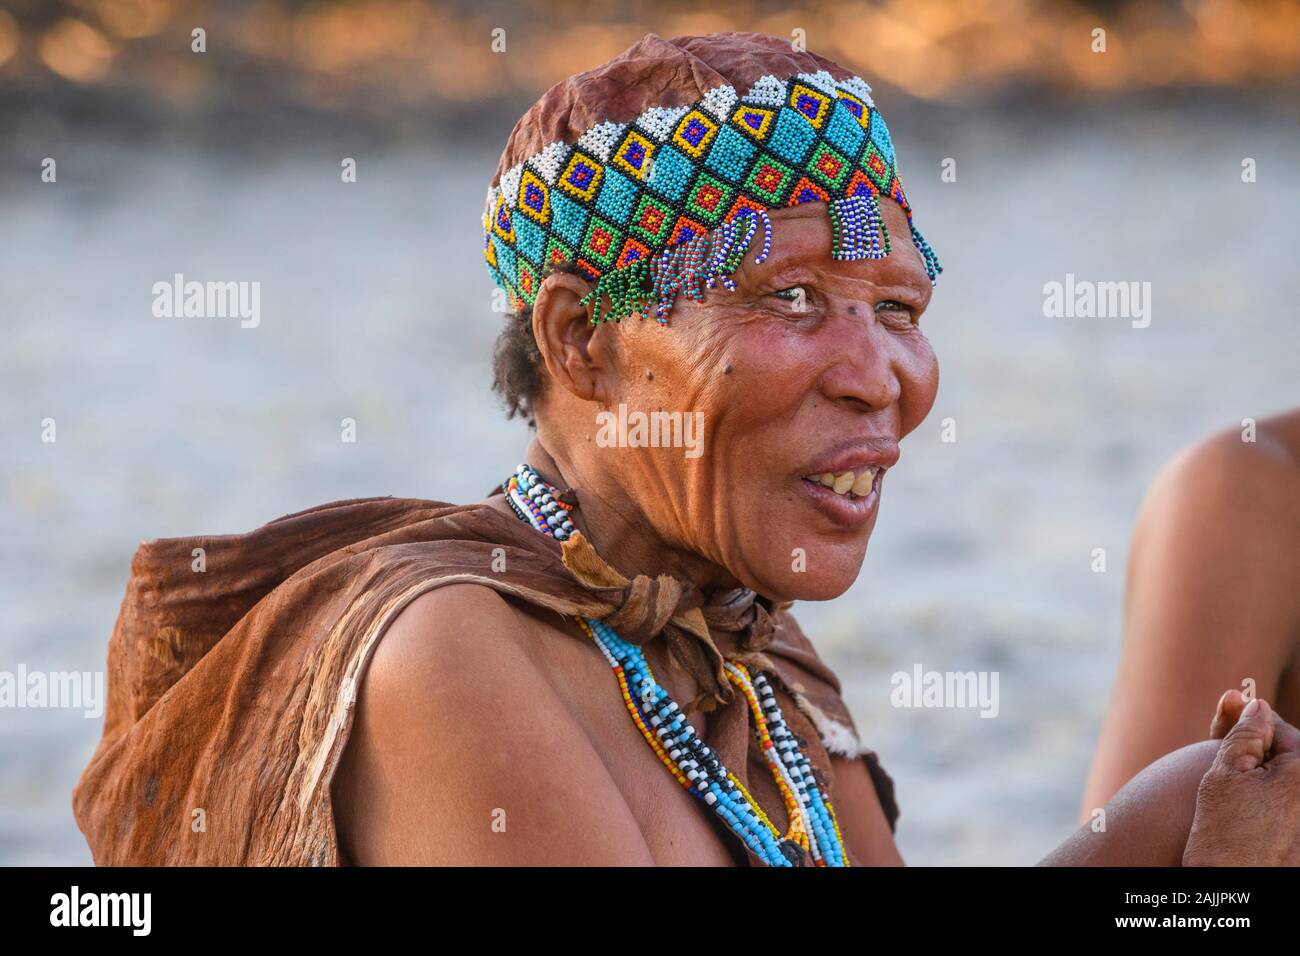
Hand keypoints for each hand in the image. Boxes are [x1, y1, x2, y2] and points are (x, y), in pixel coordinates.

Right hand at [1183, 697, 1299, 864]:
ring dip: (1266, 782)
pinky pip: (1290, 808)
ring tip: (1237, 804)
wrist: (1235, 888)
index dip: (1247, 728)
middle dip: (1259, 756)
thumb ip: (1243, 732)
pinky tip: (1250, 820)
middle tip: (1229, 775)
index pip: (1279, 728)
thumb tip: (1255, 704)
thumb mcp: (1225, 773)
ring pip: (1288, 784)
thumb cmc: (1226, 834)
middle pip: (1289, 757)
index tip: (1223, 734)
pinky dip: (1273, 806)